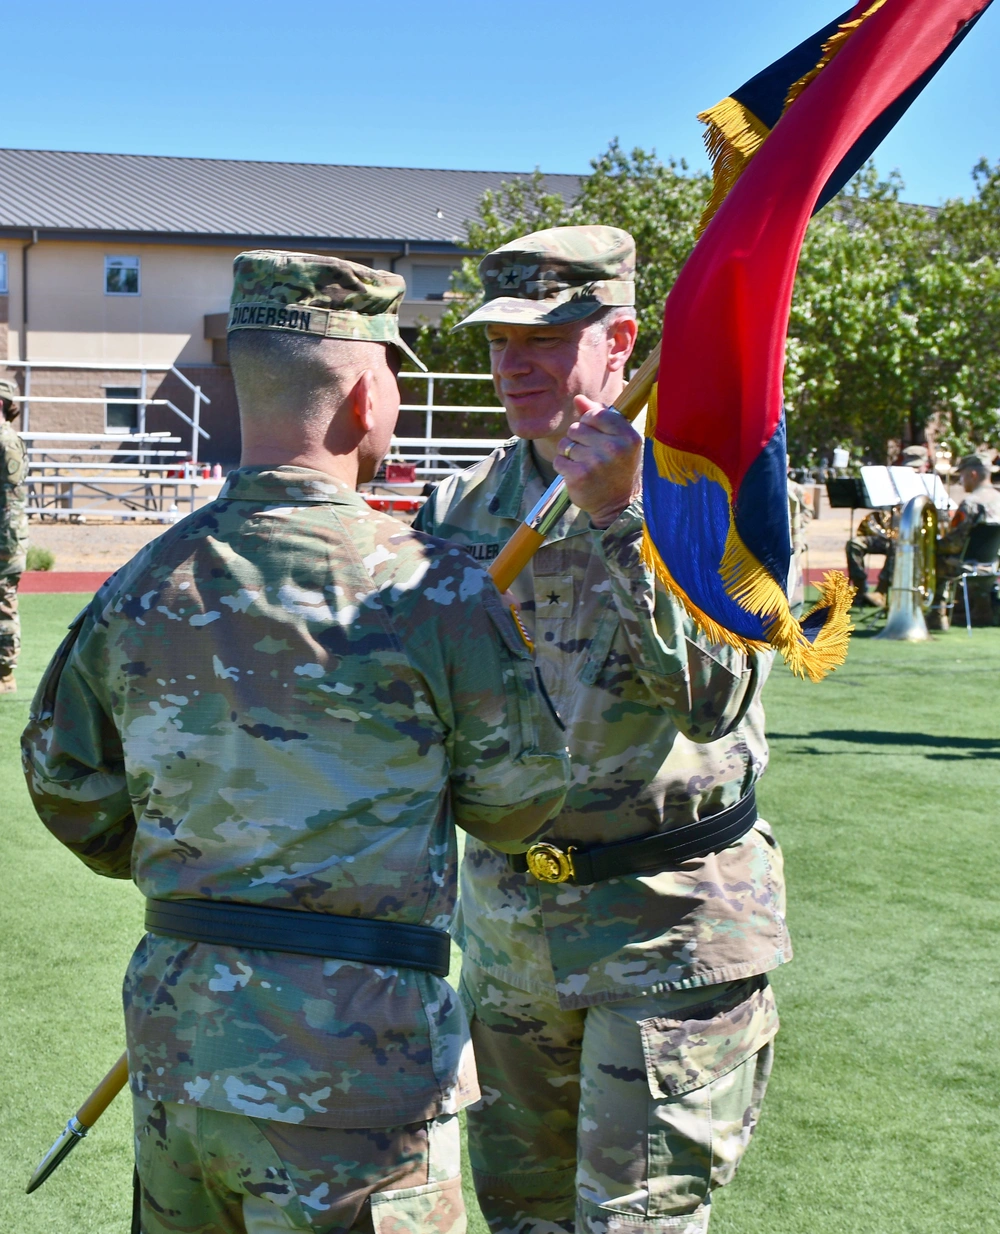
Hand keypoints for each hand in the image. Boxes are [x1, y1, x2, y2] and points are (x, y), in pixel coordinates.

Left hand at [552, 396, 641, 527]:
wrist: (617, 506)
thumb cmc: (618, 469)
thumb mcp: (618, 441)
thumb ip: (600, 417)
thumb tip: (578, 399)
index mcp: (627, 436)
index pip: (595, 414)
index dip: (589, 423)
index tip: (595, 436)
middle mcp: (613, 448)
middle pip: (577, 428)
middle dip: (578, 439)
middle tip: (591, 455)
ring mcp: (596, 462)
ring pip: (566, 443)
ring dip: (569, 453)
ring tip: (584, 464)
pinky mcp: (579, 476)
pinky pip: (559, 459)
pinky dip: (563, 466)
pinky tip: (576, 474)